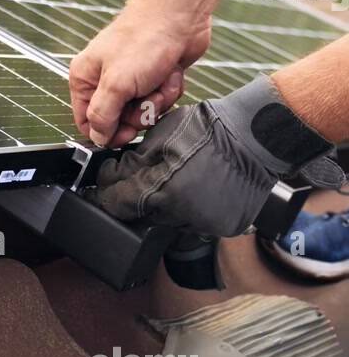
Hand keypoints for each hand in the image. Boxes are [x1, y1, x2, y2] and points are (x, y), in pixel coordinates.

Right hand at [69, 3, 211, 147]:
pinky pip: (160, 100)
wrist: (179, 14)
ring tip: (159, 80)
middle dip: (138, 113)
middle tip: (145, 98)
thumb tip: (97, 138)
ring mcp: (131, 79)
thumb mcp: (116, 84)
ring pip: (142, 111)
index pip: (86, 121)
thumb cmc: (144, 39)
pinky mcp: (153, 77)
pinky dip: (168, 91)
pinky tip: (169, 74)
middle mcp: (105, 80)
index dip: (105, 133)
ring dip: (156, 101)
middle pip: (117, 120)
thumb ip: (103, 116)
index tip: (124, 133)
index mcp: (85, 78)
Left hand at [92, 76, 344, 236]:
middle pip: (144, 213)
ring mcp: (206, 224)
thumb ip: (131, 162)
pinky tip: (198, 188)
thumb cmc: (208, 130)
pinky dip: (192, 209)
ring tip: (179, 178)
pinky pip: (197, 222)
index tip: (102, 188)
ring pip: (170, 219)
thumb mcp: (158, 137)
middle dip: (139, 197)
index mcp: (162, 190)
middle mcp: (183, 214)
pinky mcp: (224, 226)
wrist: (255, 136)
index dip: (106, 192)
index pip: (118, 203)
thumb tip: (109, 178)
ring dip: (166, 204)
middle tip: (149, 175)